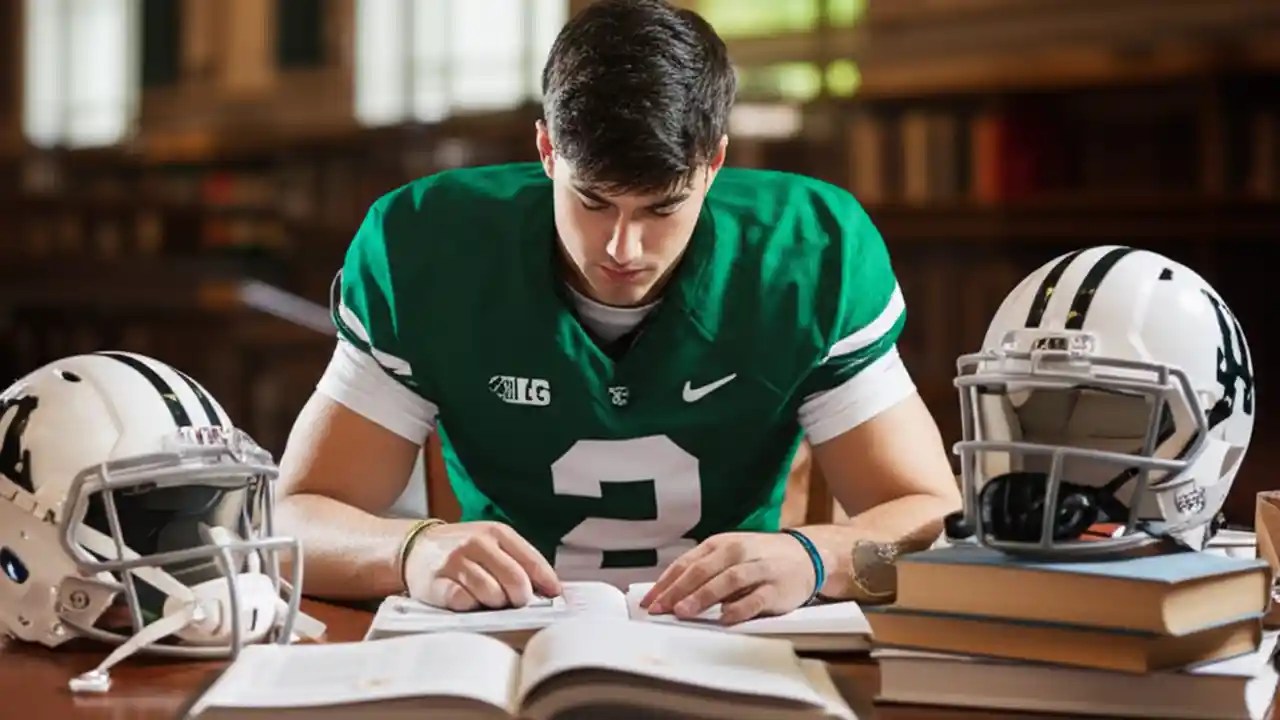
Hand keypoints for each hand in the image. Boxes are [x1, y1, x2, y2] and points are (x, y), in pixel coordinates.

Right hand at [404, 521, 561, 610]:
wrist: (417, 547)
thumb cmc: (463, 549)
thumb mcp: (492, 542)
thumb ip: (519, 560)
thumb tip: (550, 588)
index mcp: (496, 532)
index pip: (531, 560)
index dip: (546, 582)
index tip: (555, 596)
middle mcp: (477, 543)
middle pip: (515, 580)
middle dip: (521, 598)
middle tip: (515, 602)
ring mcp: (456, 562)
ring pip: (492, 594)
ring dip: (496, 604)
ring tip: (489, 599)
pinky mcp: (437, 583)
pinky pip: (465, 603)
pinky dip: (472, 607)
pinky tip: (468, 601)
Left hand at [638, 532, 817, 624]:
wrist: (807, 554)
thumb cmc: (759, 558)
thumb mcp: (730, 555)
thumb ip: (703, 570)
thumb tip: (668, 594)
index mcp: (721, 544)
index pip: (687, 563)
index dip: (666, 583)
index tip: (649, 602)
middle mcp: (738, 552)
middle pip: (703, 570)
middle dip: (678, 590)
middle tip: (659, 609)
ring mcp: (759, 568)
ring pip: (727, 581)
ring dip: (703, 596)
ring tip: (683, 612)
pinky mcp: (777, 588)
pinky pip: (756, 599)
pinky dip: (739, 608)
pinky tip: (724, 618)